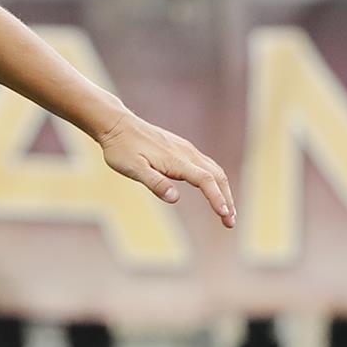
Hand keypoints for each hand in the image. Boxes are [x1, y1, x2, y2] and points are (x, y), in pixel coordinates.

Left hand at [97, 110, 234, 226]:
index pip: (206, 181)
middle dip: (227, 199)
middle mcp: (186, 153)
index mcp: (177, 160)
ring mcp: (185, 149)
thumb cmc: (121, 148)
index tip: (225, 215)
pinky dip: (215, 180)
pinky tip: (212, 189)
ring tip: (226, 211)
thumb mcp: (133, 168)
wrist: (116, 124)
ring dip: (223, 190)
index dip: (217, 198)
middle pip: (217, 176)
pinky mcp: (180, 148)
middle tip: (230, 222)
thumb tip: (175, 199)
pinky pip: (205, 164)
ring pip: (214, 170)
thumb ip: (155, 183)